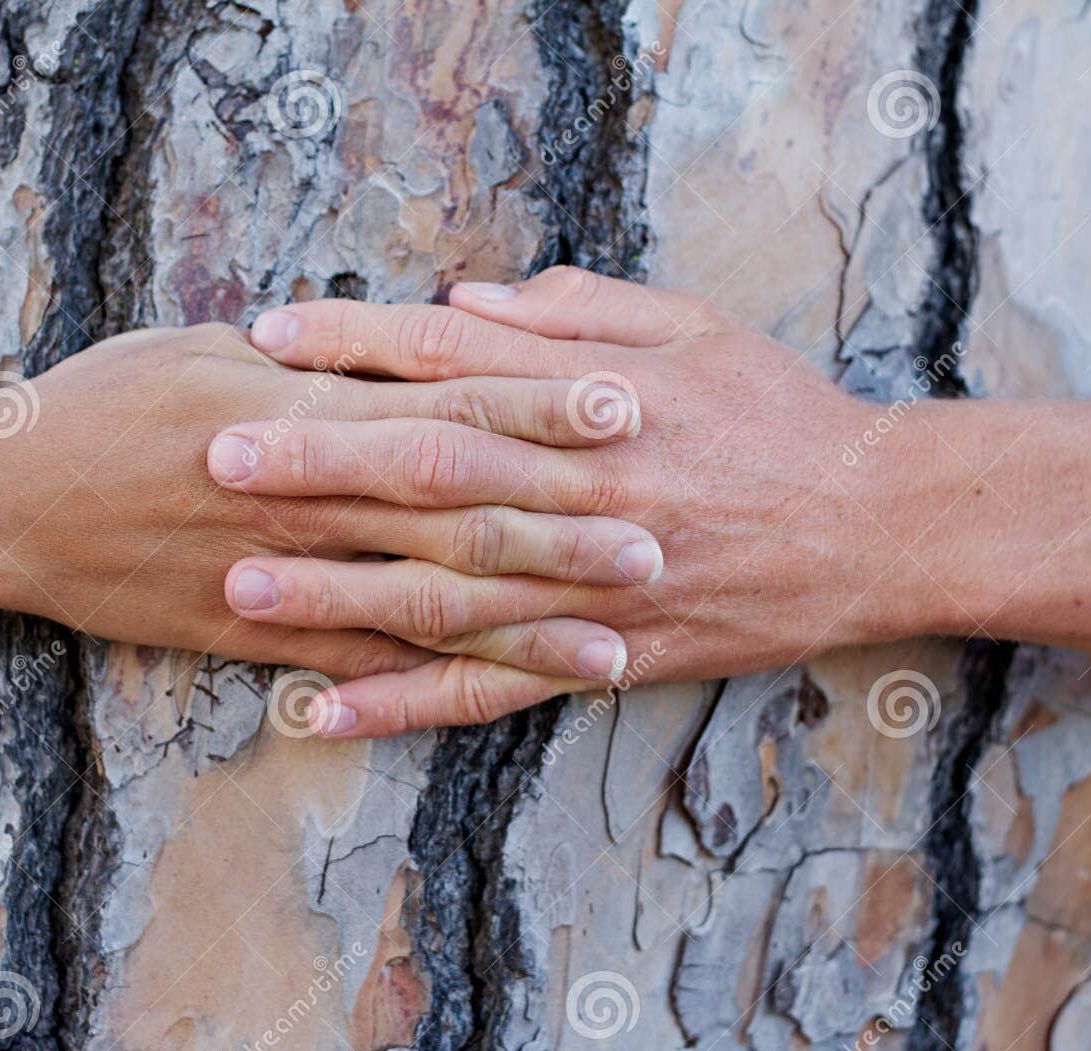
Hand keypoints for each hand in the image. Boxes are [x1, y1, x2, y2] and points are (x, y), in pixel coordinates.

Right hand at [0, 323, 662, 695]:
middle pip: (460, 521)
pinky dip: (427, 688)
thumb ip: (318, 364)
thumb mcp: (211, 351)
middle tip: (658, 543)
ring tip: (610, 648)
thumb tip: (409, 350)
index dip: (541, 412)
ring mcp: (287, 580)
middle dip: (564, 534)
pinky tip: (494, 705)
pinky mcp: (257, 640)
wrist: (8, 502)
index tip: (624, 409)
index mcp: (308, 416)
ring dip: (523, 631)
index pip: (450, 411)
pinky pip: (358, 668)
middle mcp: (311, 503)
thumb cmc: (107, 403)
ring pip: (425, 610)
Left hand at [217, 268, 895, 733]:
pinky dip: (404, 703)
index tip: (268, 337)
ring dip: (337, 592)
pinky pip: (487, 691)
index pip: (453, 363)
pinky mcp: (600, 659)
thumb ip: (577, 311)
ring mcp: (585, 587)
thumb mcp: (696, 327)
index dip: (356, 347)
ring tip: (240, 586)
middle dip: (318, 463)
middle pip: (430, 472)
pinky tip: (326, 710)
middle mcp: (580, 492)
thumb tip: (464, 301)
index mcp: (596, 400)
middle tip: (216, 455)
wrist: (873, 525)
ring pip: (444, 591)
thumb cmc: (779, 414)